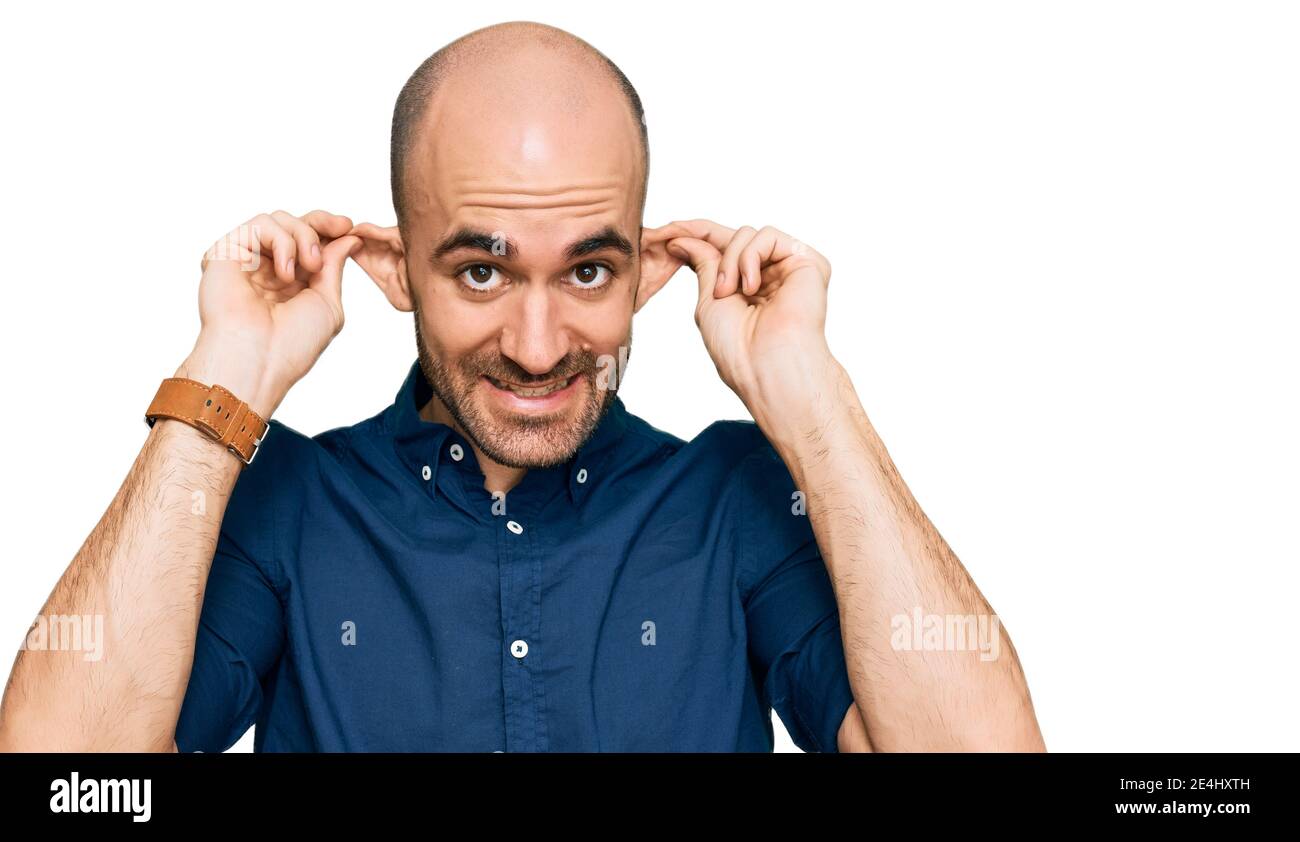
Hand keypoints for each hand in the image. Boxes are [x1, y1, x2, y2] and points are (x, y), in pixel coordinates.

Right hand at [177, 210, 361, 417]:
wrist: (259, 359)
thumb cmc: (292, 344)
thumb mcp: (327, 302)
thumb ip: (334, 266)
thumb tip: (349, 238)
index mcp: (291, 282)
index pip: (308, 240)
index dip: (328, 228)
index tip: (349, 227)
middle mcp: (266, 269)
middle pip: (292, 223)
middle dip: (320, 222)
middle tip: (340, 229)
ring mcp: (245, 260)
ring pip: (277, 219)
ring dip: (302, 236)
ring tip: (308, 268)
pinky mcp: (225, 252)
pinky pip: (257, 224)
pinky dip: (280, 242)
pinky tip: (285, 272)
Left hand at [644, 219, 833, 423]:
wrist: (768, 366)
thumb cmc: (738, 348)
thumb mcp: (709, 300)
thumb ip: (704, 264)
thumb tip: (684, 238)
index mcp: (746, 288)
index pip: (721, 249)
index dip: (695, 236)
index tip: (666, 232)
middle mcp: (769, 275)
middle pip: (732, 237)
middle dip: (704, 240)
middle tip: (677, 249)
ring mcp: (788, 268)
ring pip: (747, 234)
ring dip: (729, 260)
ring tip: (729, 292)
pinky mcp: (808, 262)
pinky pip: (768, 236)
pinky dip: (750, 256)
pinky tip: (751, 285)